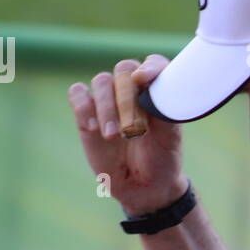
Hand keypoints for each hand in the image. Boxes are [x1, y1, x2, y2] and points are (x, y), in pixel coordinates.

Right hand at [67, 55, 188, 214]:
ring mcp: (109, 100)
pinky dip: (83, 107)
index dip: (150, 67)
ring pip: (101, 81)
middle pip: (124, 70)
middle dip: (126, 96)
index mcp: (158, 90)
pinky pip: (78, 94)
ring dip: (106, 106)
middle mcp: (133, 89)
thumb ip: (163, 109)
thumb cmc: (162, 157)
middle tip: (132, 128)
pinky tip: (93, 128)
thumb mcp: (170, 138)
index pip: (154, 64)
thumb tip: (148, 85)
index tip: (143, 80)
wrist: (144, 185)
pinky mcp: (87, 113)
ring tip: (113, 136)